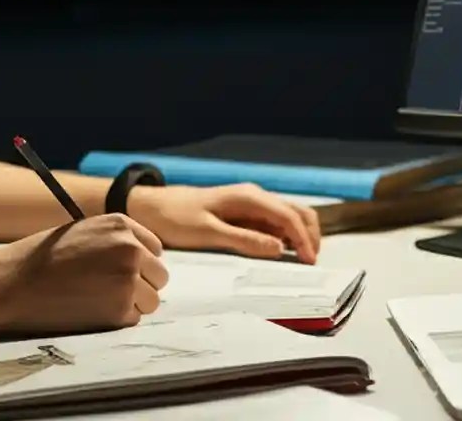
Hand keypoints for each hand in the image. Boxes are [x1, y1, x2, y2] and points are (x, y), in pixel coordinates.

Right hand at [0, 213, 169, 333]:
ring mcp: (127, 279)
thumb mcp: (83, 231)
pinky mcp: (119, 308)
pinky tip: (91, 311)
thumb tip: (142, 258)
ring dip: (132, 305)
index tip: (125, 273)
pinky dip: (116, 319)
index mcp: (121, 225)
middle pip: (159, 276)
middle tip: (113, 292)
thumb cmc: (42, 257)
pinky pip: (132, 318)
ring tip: (100, 301)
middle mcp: (131, 249)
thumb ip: (115, 240)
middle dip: (142, 285)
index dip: (141, 263)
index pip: (155, 249)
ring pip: (151, 301)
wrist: (15, 282)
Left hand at [128, 184, 321, 263]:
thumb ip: (244, 240)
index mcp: (249, 197)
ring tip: (302, 261)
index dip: (304, 239)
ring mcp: (250, 204)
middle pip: (297, 212)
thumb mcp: (208, 233)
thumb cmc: (175, 218)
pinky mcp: (243, 213)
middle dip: (310, 235)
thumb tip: (278, 248)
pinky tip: (283, 254)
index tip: (309, 263)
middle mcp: (254, 197)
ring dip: (300, 235)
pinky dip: (285, 237)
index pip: (289, 216)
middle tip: (311, 263)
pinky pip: (273, 223)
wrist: (151, 206)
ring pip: (288, 216)